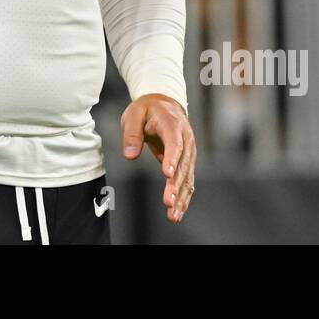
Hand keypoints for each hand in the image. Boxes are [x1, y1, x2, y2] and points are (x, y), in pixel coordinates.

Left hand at [120, 94, 195, 222]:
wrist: (164, 104)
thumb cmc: (147, 110)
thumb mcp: (134, 114)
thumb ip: (132, 133)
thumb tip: (130, 155)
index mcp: (172, 124)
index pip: (174, 143)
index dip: (172, 158)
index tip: (168, 174)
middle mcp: (185, 139)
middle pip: (183, 164)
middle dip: (176, 185)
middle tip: (169, 202)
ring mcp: (189, 151)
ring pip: (187, 176)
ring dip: (181, 196)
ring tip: (174, 214)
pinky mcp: (187, 161)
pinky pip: (187, 181)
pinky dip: (184, 196)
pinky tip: (178, 211)